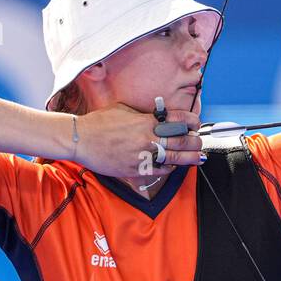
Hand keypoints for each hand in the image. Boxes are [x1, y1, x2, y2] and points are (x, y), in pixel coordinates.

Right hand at [71, 104, 203, 180]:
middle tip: (199, 141)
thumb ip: (144, 114)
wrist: (80, 139)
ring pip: (174, 158)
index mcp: (146, 120)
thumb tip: (159, 116)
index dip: (192, 121)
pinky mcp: (134, 169)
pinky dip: (169, 168)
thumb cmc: (100, 122)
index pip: (178, 119)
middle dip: (195, 141)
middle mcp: (147, 138)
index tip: (196, 123)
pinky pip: (158, 171)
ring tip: (199, 157)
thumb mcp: (125, 109)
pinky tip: (174, 166)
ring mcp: (141, 155)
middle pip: (181, 140)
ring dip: (190, 158)